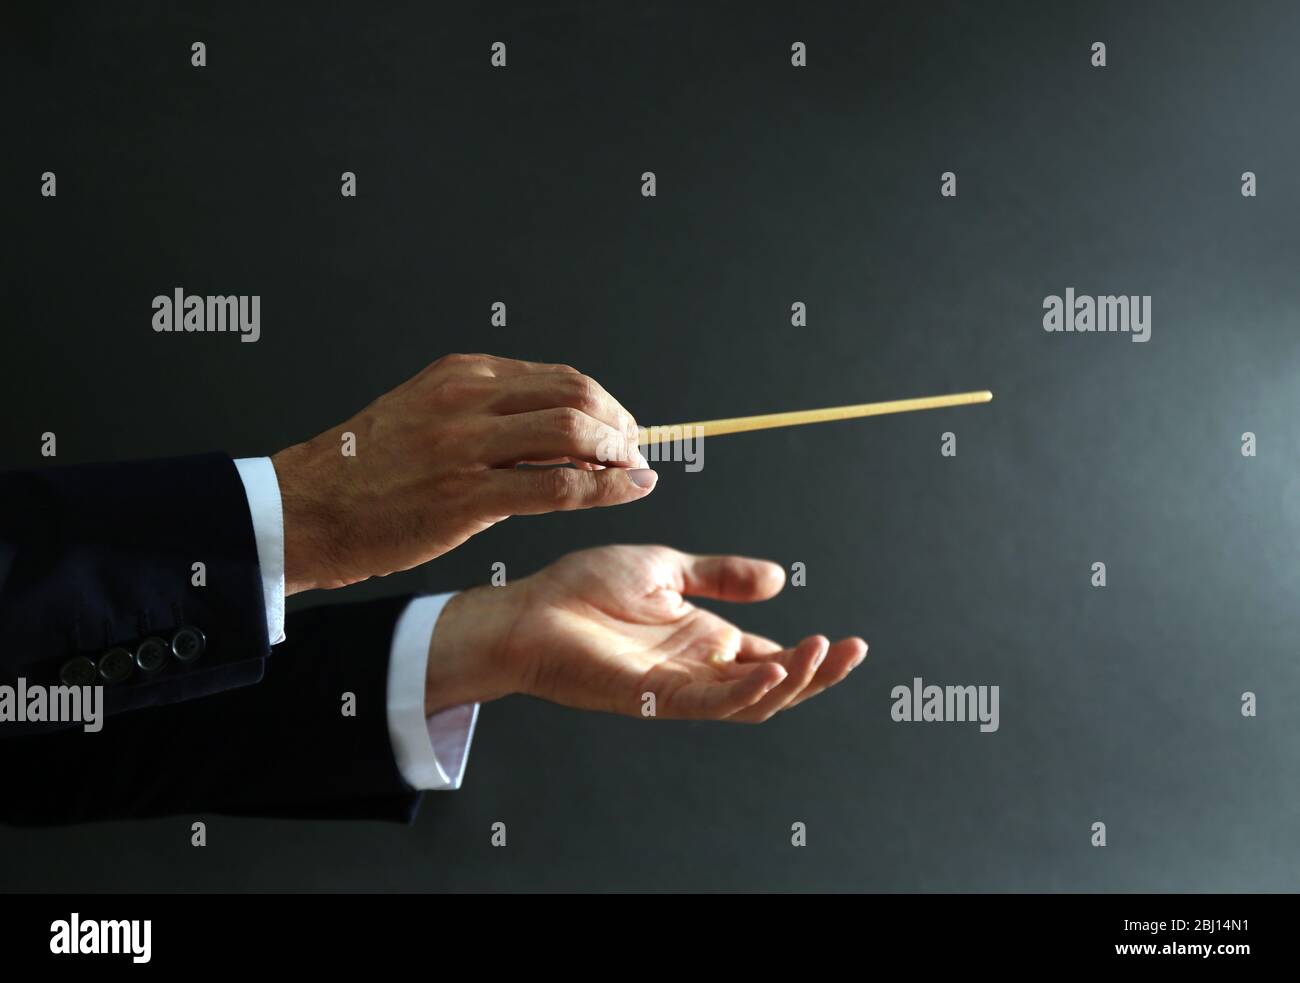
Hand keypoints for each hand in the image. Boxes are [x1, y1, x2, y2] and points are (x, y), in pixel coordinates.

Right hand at [271, 354, 654, 593]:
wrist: (305, 511)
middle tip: (636, 452)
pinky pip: (557, 485)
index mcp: (460, 375)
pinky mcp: (466, 494)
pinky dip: (605, 488)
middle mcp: (467, 399)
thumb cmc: (364, 474)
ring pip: (572, 431)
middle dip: (620, 424)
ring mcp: (466, 445)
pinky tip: (627, 491)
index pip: (558, 377)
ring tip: (633, 472)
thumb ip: (485, 419)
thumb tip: (554, 438)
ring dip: (618, 453)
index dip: (603, 405)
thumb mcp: (425, 418)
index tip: (622, 429)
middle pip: (575, 394)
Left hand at [424, 545, 867, 721]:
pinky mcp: (653, 697)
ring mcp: (678, 687)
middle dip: (817, 673)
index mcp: (704, 640)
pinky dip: (746, 691)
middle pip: (773, 686)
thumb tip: (780, 579)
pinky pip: (710, 703)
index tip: (847, 641)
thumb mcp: (667, 567)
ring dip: (791, 682)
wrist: (528, 609)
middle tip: (852, 651)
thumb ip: (721, 575)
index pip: (771, 657)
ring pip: (751, 702)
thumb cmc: (583, 588)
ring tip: (821, 653)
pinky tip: (772, 672)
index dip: (810, 655)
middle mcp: (698, 668)